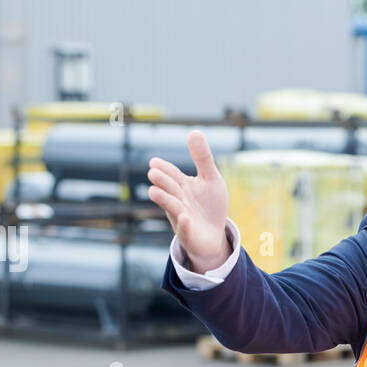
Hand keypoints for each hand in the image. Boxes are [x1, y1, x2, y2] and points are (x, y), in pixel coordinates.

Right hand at [147, 130, 230, 270]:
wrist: (213, 236)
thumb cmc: (210, 205)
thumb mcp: (210, 179)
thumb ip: (203, 158)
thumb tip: (194, 131)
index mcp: (182, 186)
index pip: (172, 175)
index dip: (164, 168)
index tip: (154, 162)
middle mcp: (178, 201)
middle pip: (169, 190)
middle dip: (162, 182)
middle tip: (153, 173)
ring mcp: (181, 219)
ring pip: (172, 209)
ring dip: (165, 201)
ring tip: (154, 192)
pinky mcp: (188, 235)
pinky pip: (185, 230)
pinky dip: (184, 224)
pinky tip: (185, 218)